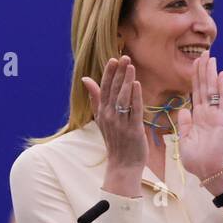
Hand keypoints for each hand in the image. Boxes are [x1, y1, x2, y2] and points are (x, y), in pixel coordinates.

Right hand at [82, 56, 145, 193]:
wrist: (122, 165)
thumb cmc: (115, 141)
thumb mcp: (102, 118)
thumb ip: (95, 98)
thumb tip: (86, 79)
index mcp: (102, 112)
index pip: (104, 89)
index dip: (109, 74)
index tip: (113, 59)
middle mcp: (109, 116)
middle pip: (113, 90)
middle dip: (118, 73)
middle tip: (124, 57)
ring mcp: (120, 123)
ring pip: (122, 98)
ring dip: (126, 81)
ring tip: (131, 66)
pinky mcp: (132, 129)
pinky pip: (134, 110)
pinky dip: (135, 97)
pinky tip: (137, 85)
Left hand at [176, 51, 222, 181]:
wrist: (207, 171)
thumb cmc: (196, 158)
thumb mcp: (184, 139)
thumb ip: (184, 123)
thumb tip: (183, 110)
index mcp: (198, 117)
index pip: (195, 92)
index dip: (195, 77)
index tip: (195, 62)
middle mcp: (208, 113)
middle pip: (204, 87)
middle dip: (203, 70)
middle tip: (204, 52)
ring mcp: (216, 115)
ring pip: (213, 90)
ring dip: (212, 73)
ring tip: (211, 57)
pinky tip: (222, 75)